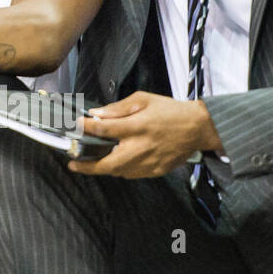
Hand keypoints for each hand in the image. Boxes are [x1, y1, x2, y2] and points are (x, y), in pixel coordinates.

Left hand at [69, 92, 219, 177]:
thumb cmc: (171, 111)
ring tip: (91, 163)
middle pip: (107, 163)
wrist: (198, 128)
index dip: (86, 128)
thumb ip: (118, 108)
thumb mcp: (144, 99)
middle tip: (73, 164)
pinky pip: (131, 174)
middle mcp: (140, 147)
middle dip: (87, 166)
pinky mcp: (155, 171)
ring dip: (103, 168)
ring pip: (117, 172)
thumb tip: (97, 114)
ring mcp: (148, 162)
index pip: (103, 129)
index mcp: (137, 126)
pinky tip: (116, 162)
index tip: (76, 126)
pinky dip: (120, 169)